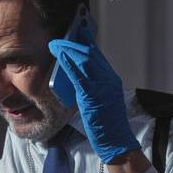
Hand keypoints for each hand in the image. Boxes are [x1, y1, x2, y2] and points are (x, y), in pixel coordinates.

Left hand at [48, 39, 139, 163]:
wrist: (116, 142)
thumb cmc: (106, 126)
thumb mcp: (99, 102)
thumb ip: (90, 88)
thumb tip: (74, 78)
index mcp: (110, 79)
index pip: (96, 55)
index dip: (84, 41)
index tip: (75, 31)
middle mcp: (108, 79)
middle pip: (90, 53)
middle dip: (74, 42)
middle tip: (60, 36)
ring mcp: (102, 86)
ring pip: (85, 60)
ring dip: (68, 49)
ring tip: (56, 44)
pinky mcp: (94, 95)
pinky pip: (79, 75)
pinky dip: (69, 63)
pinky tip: (60, 56)